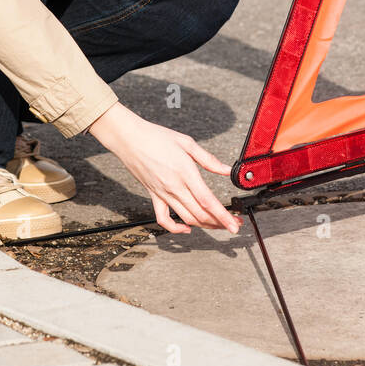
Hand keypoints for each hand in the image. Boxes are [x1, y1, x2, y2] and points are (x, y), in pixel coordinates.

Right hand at [88, 102, 242, 235]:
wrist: (130, 138)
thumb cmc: (156, 137)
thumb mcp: (187, 143)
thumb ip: (208, 159)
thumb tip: (226, 170)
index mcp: (185, 172)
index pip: (208, 200)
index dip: (223, 216)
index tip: (234, 225)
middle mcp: (174, 187)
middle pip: (200, 214)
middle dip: (219, 222)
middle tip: (233, 223)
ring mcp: (163, 194)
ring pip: (186, 218)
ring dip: (204, 225)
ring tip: (218, 225)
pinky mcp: (154, 196)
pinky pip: (163, 219)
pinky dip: (176, 228)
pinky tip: (186, 228)